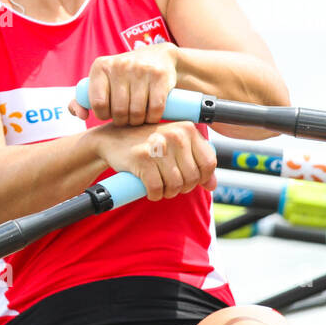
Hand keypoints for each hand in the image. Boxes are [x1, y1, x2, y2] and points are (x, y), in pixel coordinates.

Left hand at [70, 43, 178, 126]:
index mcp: (100, 66)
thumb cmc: (123, 77)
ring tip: (138, 117)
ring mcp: (141, 69)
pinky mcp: (159, 76)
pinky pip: (155, 109)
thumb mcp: (101, 81)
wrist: (160, 57)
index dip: (103, 115)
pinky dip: (153, 118)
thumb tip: (81, 115)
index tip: (109, 113)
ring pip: (137, 112)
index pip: (98, 103)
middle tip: (126, 118)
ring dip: (138, 121)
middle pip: (118, 111)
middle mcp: (119, 65)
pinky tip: (151, 115)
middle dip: (122, 120)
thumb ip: (82, 100)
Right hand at [90, 121, 216, 201]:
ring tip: (161, 188)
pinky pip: (157, 188)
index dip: (202, 178)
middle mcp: (175, 135)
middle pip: (192, 177)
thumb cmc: (147, 144)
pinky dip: (155, 195)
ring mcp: (158, 146)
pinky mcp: (142, 158)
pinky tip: (151, 191)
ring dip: (168, 193)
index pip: (209, 163)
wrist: (113, 139)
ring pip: (175, 184)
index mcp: (187, 129)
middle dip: (183, 188)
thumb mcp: (175, 146)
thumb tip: (212, 185)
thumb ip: (196, 162)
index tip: (189, 180)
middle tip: (171, 186)